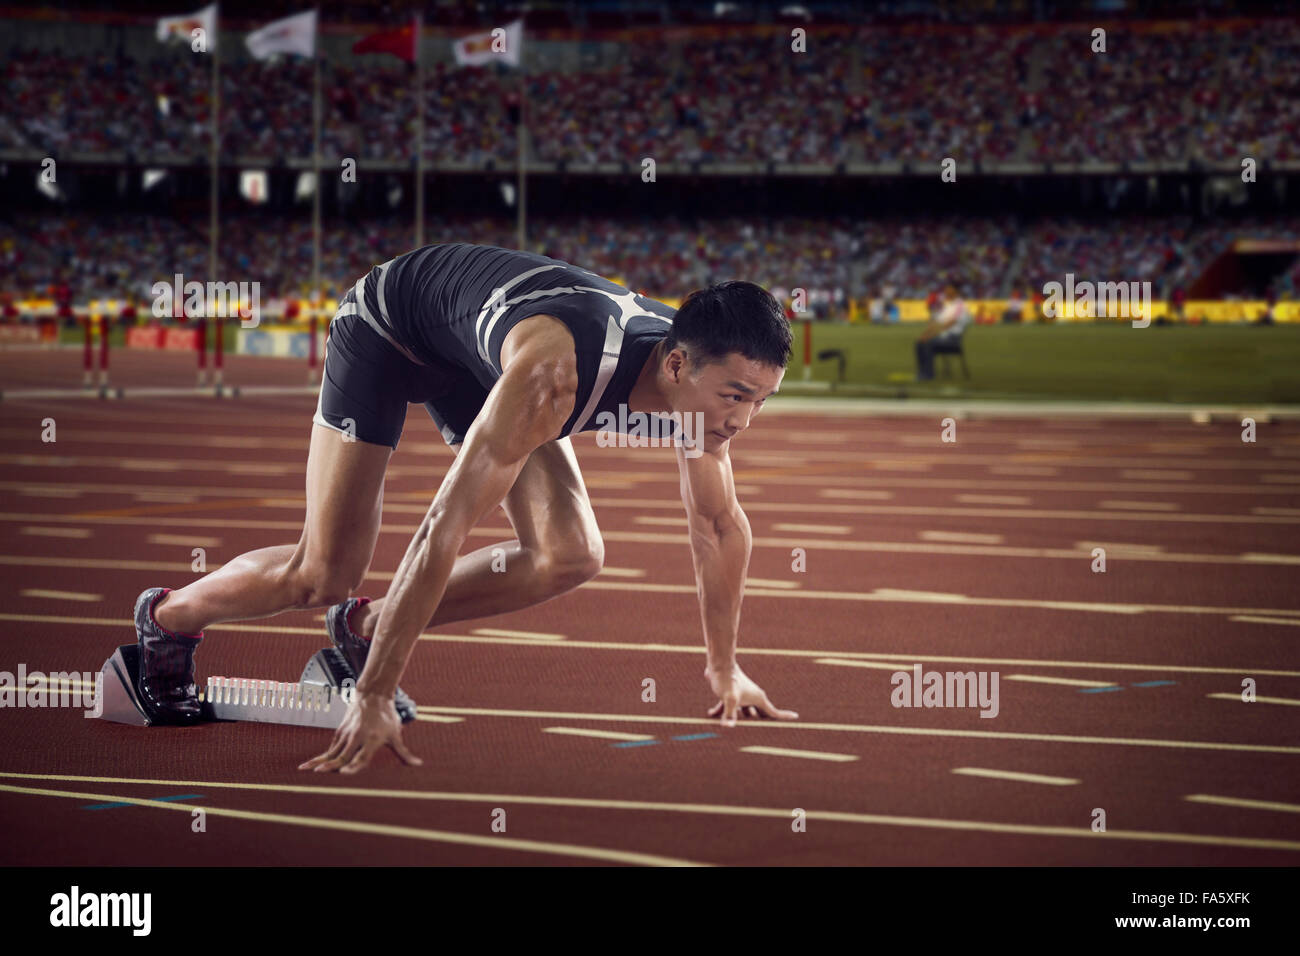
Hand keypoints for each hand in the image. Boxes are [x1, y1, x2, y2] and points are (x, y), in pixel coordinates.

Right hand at [298, 690, 422, 774]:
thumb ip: (404, 753)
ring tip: (305, 770)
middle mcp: (357, 738)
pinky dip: (322, 756)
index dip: (353, 766)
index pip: (361, 757)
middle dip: (330, 765)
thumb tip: (418, 764)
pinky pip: (331, 747)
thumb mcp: (396, 734)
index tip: (343, 773)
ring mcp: (346, 734)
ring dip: (318, 761)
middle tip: (318, 773)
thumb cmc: (387, 717)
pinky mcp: (340, 732)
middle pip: (342, 755)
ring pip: (331, 752)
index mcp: (372, 740)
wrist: (373, 695)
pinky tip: (312, 764)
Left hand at [705, 665, 798, 727]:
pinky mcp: (732, 695)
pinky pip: (729, 708)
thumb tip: (728, 727)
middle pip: (760, 715)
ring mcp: (743, 696)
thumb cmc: (727, 680)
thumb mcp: (728, 699)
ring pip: (744, 713)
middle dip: (759, 725)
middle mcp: (753, 698)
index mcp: (758, 699)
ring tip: (731, 729)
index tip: (796, 718)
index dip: (785, 717)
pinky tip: (711, 714)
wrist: (719, 664)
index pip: (774, 712)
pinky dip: (722, 712)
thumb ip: (729, 715)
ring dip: (737, 720)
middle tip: (758, 736)